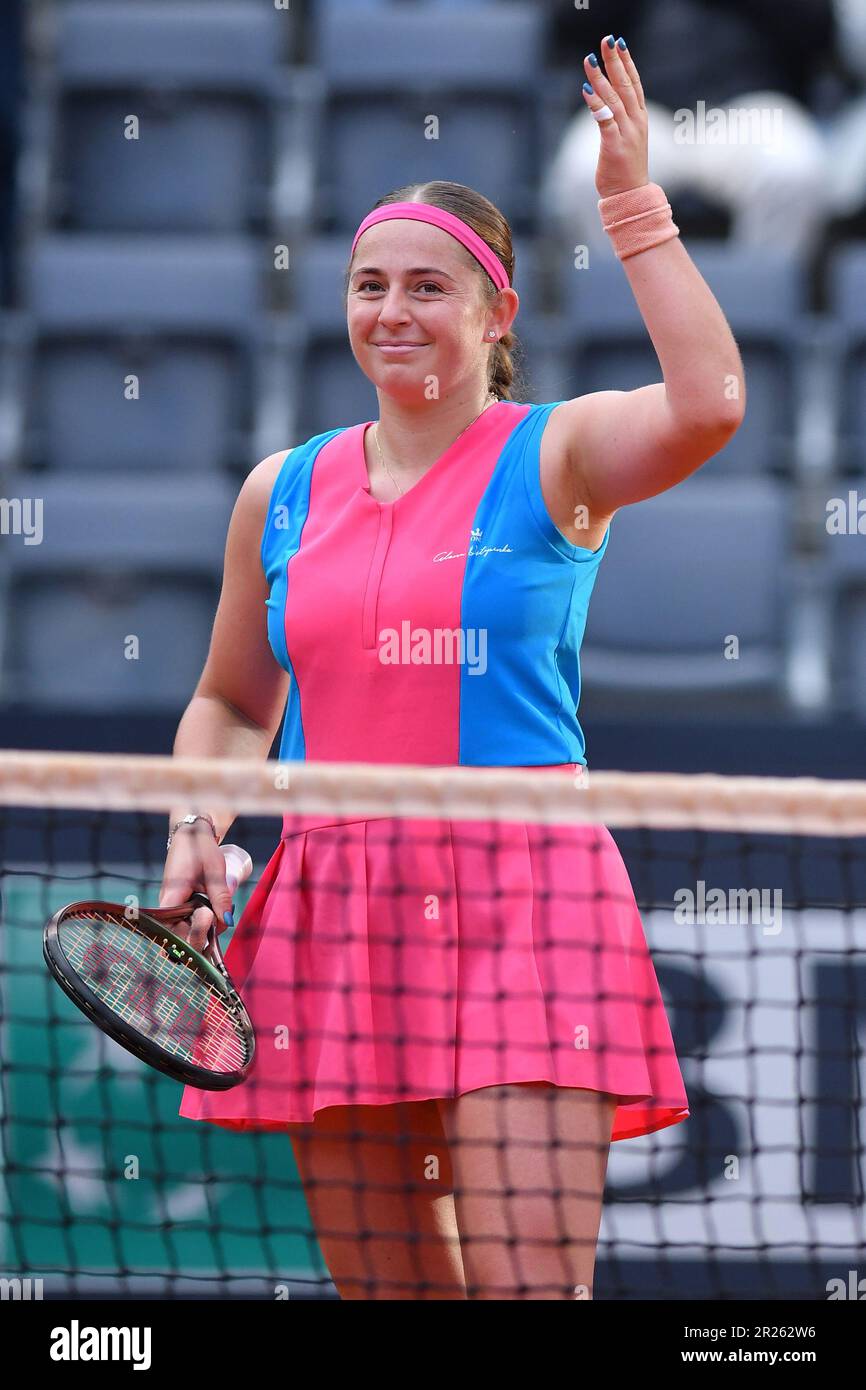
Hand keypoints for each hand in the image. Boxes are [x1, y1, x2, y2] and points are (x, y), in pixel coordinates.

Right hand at [159, 826, 233, 950]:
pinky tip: (214, 911)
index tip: (209, 918)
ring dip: (203, 927)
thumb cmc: (200, 848)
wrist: (192, 833)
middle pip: (180, 934)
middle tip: (218, 916)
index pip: (175, 930)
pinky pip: (187, 919)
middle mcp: (167, 904)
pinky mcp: (179, 903)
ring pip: (185, 928)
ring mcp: (172, 905)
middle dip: (201, 933)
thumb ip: (221, 898)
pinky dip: (201, 919)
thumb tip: (228, 921)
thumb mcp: (215, 872)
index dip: (194, 933)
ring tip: (218, 912)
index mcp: (171, 896)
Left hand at [581, 35, 648, 199]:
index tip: (620, 43)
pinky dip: (595, 103)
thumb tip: (605, 102)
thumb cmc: (625, 169)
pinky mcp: (614, 145)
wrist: (630, 196)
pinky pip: (604, 119)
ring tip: (589, 59)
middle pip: (625, 85)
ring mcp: (626, 133)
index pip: (635, 84)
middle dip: (616, 61)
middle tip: (607, 40)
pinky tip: (586, 88)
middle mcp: (636, 122)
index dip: (627, 62)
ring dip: (601, 77)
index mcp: (640, 119)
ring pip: (614, 99)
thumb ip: (619, 119)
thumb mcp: (625, 139)